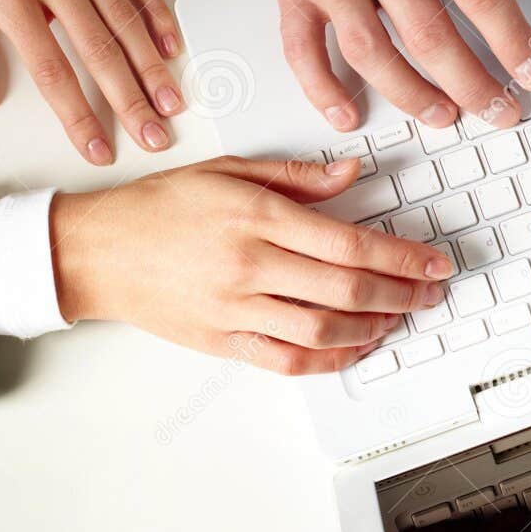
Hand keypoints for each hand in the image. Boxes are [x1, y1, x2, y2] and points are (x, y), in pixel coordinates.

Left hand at [0, 0, 183, 164]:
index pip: (52, 69)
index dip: (78, 115)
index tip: (99, 148)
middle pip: (101, 51)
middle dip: (131, 101)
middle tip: (156, 136)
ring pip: (127, 19)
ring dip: (153, 66)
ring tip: (172, 102)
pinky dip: (157, 14)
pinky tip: (172, 46)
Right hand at [48, 156, 453, 374]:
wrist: (96, 251)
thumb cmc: (160, 208)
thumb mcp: (229, 171)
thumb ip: (297, 176)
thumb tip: (352, 171)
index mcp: (255, 218)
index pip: (349, 242)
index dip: (403, 256)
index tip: (434, 262)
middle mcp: (249, 266)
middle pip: (346, 289)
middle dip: (402, 294)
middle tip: (430, 292)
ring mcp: (236, 309)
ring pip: (323, 330)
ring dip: (373, 328)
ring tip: (398, 317)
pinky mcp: (224, 340)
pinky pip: (288, 360)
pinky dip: (330, 360)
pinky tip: (354, 347)